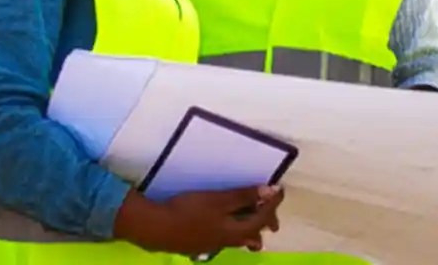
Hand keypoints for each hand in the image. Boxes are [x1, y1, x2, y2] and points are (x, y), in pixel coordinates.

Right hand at [115, 185, 284, 255]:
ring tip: (252, 229)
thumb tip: (270, 191)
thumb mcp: (218, 200)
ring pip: (236, 240)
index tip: (280, 191)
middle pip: (251, 235)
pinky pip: (222, 240)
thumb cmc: (189, 211)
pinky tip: (222, 228)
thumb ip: (243, 196)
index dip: (272, 204)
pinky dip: (230, 233)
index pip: (261, 218)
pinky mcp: (197, 244)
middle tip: (273, 221)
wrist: (157, 228)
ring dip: (248, 233)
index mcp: (234, 231)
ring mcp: (211, 245)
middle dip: (263, 226)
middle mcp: (226, 241)